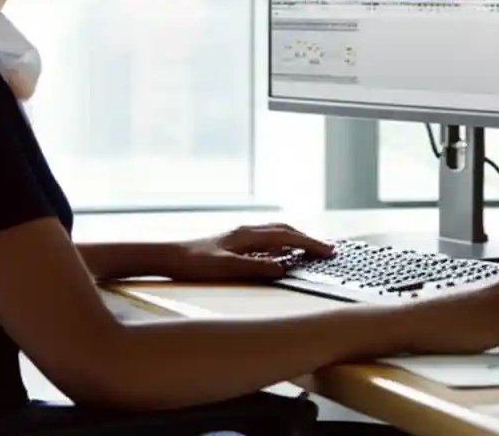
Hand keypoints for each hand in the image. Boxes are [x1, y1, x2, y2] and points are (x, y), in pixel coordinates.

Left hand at [162, 223, 334, 281]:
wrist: (169, 257)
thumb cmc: (194, 263)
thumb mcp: (226, 268)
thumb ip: (256, 268)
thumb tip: (284, 269)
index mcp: (247, 235)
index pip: (287, 237)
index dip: (310, 244)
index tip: (329, 252)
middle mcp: (246, 232)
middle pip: (285, 231)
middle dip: (308, 239)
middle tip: (327, 250)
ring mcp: (240, 236)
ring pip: (276, 233)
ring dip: (297, 239)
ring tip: (311, 248)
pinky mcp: (234, 242)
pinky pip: (266, 238)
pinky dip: (282, 242)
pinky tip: (281, 251)